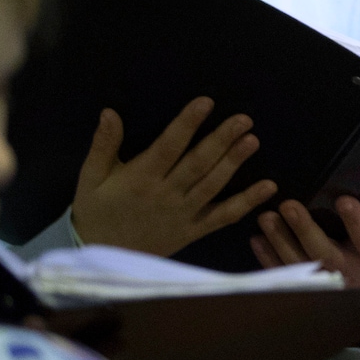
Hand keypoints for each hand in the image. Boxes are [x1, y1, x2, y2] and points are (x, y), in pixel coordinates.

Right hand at [71, 99, 277, 256]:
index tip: (206, 102)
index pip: (168, 147)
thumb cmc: (96, 211)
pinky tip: (269, 187)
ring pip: (212, 186)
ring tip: (252, 141)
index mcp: (140, 178)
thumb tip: (110, 112)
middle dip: (221, 140)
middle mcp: (165, 195)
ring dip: (234, 163)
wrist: (99, 256)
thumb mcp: (91, 179)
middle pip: (197, 164)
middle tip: (243, 119)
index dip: (187, 124)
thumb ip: (103, 146)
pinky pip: (223, 216)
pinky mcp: (194, 231)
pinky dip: (247, 203)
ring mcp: (183, 214)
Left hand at [251, 179, 359, 288]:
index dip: (356, 220)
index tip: (344, 200)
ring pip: (298, 261)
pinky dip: (267, 258)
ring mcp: (324, 280)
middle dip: (304, 229)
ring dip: (279, 240)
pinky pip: (283, 273)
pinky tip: (256, 239)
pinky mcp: (305, 285)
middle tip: (288, 205)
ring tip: (265, 218)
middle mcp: (348, 268)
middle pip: (323, 251)